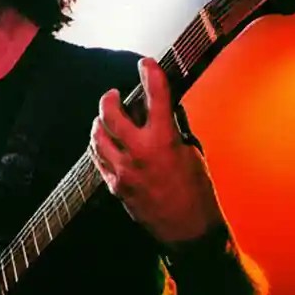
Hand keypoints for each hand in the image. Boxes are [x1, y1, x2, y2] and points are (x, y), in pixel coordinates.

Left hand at [89, 57, 225, 246]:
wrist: (189, 230)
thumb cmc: (197, 193)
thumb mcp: (192, 153)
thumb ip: (174, 129)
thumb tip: (164, 109)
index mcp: (164, 139)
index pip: (155, 95)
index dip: (150, 73)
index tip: (146, 64)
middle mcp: (139, 152)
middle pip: (110, 113)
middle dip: (109, 98)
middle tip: (113, 95)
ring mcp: (123, 170)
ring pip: (97, 136)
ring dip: (100, 122)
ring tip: (106, 119)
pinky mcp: (115, 185)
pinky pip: (98, 159)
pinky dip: (100, 146)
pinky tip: (105, 144)